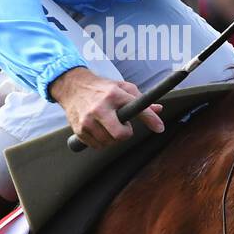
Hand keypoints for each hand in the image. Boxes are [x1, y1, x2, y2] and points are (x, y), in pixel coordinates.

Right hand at [49, 68, 163, 149]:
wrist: (73, 87)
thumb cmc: (102, 89)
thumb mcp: (122, 88)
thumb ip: (140, 100)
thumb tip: (158, 110)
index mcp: (114, 95)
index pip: (137, 109)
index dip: (151, 120)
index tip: (160, 128)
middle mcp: (100, 108)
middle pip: (120, 135)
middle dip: (125, 134)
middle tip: (123, 127)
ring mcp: (88, 120)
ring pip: (109, 142)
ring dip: (112, 138)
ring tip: (109, 125)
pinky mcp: (79, 129)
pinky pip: (97, 146)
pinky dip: (101, 141)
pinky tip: (99, 130)